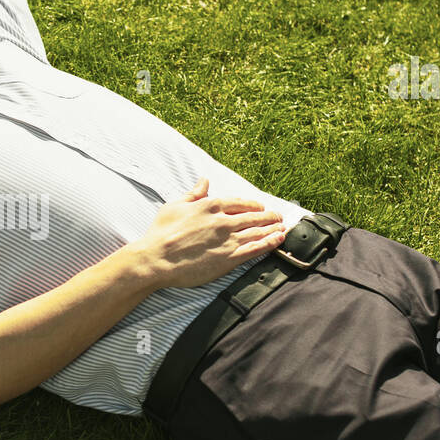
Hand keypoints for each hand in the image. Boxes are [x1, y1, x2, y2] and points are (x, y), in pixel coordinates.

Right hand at [131, 178, 285, 289]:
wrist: (156, 259)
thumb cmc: (161, 233)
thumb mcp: (175, 205)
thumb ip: (194, 193)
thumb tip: (205, 180)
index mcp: (210, 205)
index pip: (240, 202)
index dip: (254, 204)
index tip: (261, 206)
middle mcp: (223, 220)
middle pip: (254, 216)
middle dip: (269, 216)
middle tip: (278, 217)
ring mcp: (228, 239)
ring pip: (258, 231)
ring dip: (273, 228)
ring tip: (283, 227)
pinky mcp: (229, 258)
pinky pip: (255, 249)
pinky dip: (270, 243)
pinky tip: (278, 240)